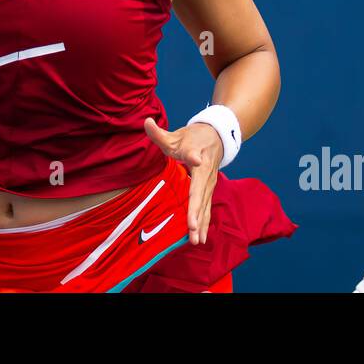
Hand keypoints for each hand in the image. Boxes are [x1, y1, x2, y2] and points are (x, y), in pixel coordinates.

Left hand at [144, 117, 223, 244]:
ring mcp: (209, 184)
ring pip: (206, 205)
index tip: (195, 160)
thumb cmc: (193, 137)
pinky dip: (206, 224)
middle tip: (192, 228)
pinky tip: (202, 238)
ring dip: (202, 223)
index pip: (194, 159)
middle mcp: (206, 174)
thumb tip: (146, 122)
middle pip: (201, 194)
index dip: (194, 159)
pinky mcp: (209, 191)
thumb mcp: (176, 134)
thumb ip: (160, 132)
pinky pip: (208, 209)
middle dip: (197, 212)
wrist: (217, 137)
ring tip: (197, 240)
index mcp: (198, 157)